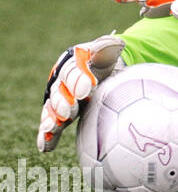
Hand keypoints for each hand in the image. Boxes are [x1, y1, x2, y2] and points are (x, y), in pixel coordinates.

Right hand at [38, 34, 125, 151]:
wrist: (102, 74)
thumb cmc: (106, 62)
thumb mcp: (108, 53)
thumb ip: (108, 50)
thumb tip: (118, 43)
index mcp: (73, 64)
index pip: (74, 70)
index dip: (79, 79)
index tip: (88, 89)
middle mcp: (62, 81)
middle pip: (60, 92)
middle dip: (63, 102)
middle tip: (69, 111)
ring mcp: (59, 99)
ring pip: (52, 109)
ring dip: (51, 119)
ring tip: (52, 128)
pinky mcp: (59, 115)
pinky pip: (51, 125)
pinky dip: (47, 136)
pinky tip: (45, 148)